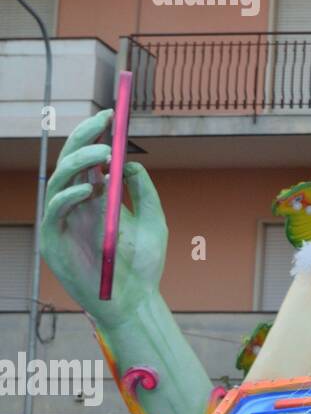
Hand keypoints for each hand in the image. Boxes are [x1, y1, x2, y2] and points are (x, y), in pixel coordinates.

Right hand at [39, 109, 166, 321]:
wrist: (135, 300)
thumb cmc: (143, 263)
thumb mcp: (153, 220)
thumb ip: (144, 192)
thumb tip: (129, 164)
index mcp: (97, 197)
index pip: (89, 158)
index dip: (96, 134)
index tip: (113, 114)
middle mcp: (76, 205)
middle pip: (70, 163)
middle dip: (84, 138)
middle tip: (104, 124)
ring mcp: (62, 221)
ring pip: (59, 181)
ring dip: (79, 162)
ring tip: (105, 152)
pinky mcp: (53, 241)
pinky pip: (54, 211)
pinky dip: (70, 195)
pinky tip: (91, 188)